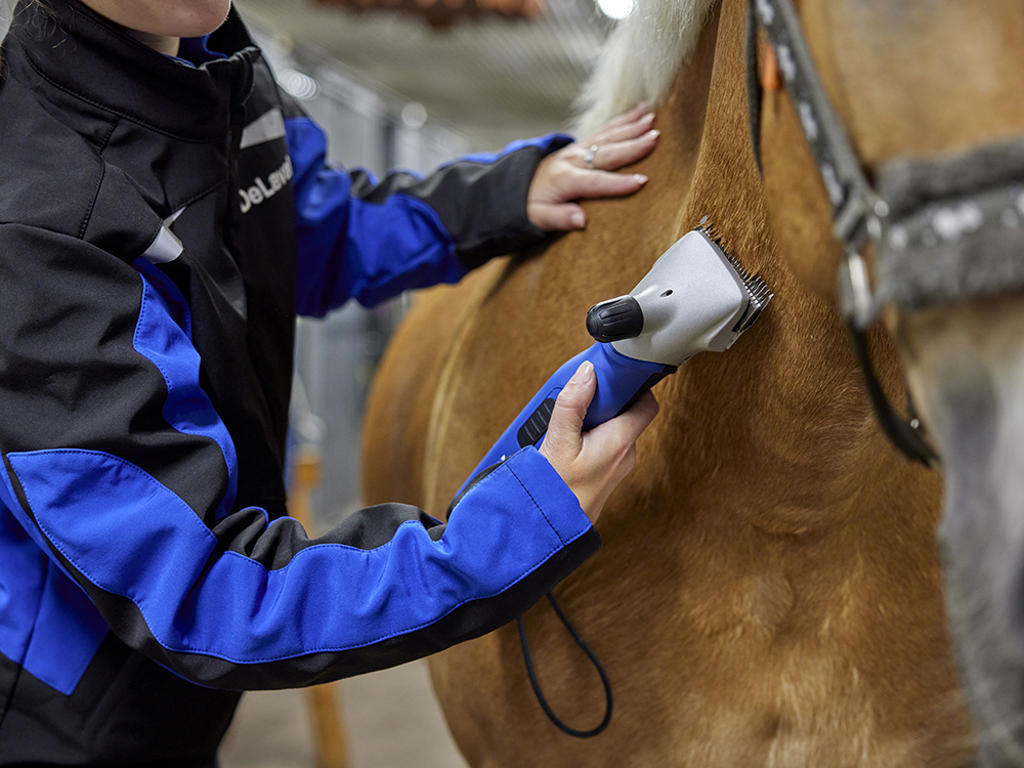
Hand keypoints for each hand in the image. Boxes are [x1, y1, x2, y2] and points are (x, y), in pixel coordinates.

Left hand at [526, 104, 659, 231]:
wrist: (516, 186)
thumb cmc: (529, 205)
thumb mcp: (537, 217)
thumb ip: (558, 218)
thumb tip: (580, 221)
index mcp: (564, 180)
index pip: (595, 182)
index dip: (618, 183)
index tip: (641, 182)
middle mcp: (573, 160)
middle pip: (607, 153)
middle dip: (632, 146)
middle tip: (654, 139)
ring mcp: (578, 149)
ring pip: (608, 136)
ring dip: (631, 127)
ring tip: (652, 120)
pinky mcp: (582, 145)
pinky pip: (605, 130)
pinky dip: (623, 121)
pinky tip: (640, 112)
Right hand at [539, 361, 658, 522]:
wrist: (548, 529)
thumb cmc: (556, 490)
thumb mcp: (558, 440)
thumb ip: (573, 403)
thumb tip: (588, 372)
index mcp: (621, 441)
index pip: (646, 402)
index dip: (634, 384)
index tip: (613, 374)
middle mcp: (625, 454)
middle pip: (625, 413)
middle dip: (603, 401)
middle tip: (576, 397)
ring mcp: (615, 467)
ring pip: (610, 429)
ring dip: (590, 420)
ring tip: (562, 422)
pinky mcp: (603, 475)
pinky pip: (600, 445)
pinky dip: (585, 436)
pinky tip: (562, 440)